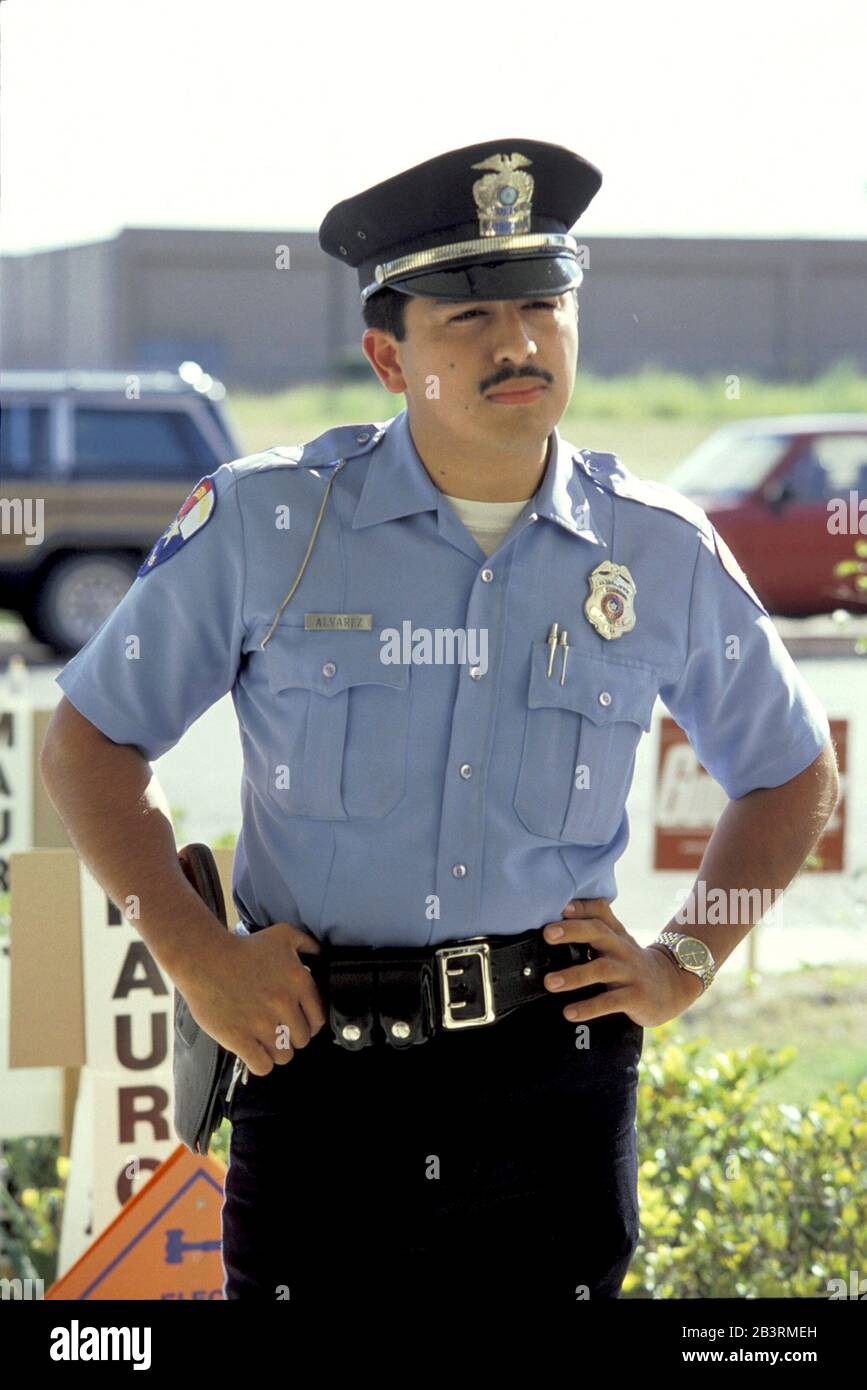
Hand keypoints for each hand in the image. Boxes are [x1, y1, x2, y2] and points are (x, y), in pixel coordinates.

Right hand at [174, 920, 326, 1075]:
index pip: (318, 1019)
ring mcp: (262, 1023)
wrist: (204, 958)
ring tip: (264, 1040)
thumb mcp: (283, 934)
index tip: (296, 1021)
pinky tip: (253, 1051)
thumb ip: (308, 944)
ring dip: (276, 1051)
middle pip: (302, 1040)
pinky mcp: (240, 1038)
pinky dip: (260, 1062)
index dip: (308, 1023)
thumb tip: (321, 956)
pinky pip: (263, 1066)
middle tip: (277, 1029)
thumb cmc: (242, 947)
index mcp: (299, 982)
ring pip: (284, 1056)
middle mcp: (285, 1004)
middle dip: (291, 1037)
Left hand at [541, 898, 703, 1027]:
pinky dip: (589, 1008)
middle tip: (547, 934)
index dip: (581, 907)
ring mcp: (630, 972)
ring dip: (574, 976)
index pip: (599, 912)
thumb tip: (560, 913)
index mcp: (614, 934)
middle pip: (599, 932)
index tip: (560, 907)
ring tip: (550, 982)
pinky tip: (570, 1012)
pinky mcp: (637, 997)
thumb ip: (595, 925)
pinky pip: (611, 1001)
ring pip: (602, 970)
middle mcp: (622, 948)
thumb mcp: (618, 941)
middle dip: (573, 931)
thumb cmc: (631, 962)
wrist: (672, 986)